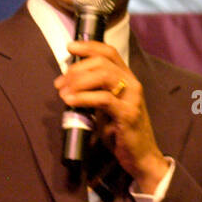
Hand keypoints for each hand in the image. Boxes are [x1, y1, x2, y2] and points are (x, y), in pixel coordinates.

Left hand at [55, 39, 168, 193]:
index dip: (89, 46)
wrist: (141, 156)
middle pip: (102, 62)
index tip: (70, 47)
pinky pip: (103, 99)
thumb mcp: (106, 107)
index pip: (109, 52)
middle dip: (76, 69)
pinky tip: (71, 101)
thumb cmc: (121, 131)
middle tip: (60, 83)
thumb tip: (68, 83)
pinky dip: (83, 98)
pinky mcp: (128, 113)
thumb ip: (94, 92)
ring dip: (78, 81)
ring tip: (63, 93)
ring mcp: (132, 98)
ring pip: (103, 75)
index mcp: (127, 78)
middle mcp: (132, 83)